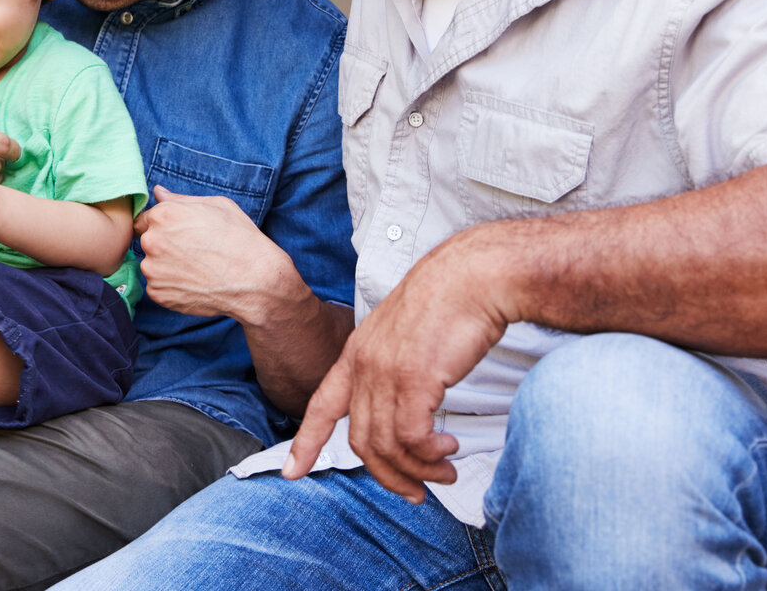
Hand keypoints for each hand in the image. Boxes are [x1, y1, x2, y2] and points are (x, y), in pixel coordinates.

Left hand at [135, 185, 296, 318]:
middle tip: (192, 252)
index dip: (161, 226)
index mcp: (164, 215)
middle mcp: (153, 241)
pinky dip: (171, 286)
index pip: (144, 219)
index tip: (178, 234)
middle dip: (164, 246)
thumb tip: (158, 192)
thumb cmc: (239, 239)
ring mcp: (153, 270)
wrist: (254, 280)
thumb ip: (181, 200)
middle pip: (147, 242)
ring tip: (196, 269)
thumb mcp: (216, 206)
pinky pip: (158, 287)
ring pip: (152, 266)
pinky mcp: (158, 294)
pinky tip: (194, 283)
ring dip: (166, 267)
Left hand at [283, 233, 513, 502]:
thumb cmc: (450, 299)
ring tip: (444, 471)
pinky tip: (448, 450)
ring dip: (418, 470)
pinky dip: (430, 454)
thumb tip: (408, 400)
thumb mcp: (406, 333)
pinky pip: (411, 438)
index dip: (306, 441)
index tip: (293, 471)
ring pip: (386, 446)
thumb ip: (395, 365)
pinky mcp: (413, 380)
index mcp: (357, 352)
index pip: (322, 405)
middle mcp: (364, 365)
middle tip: (416, 491)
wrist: (473, 276)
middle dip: (389, 475)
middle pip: (360, 440)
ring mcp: (385, 372)